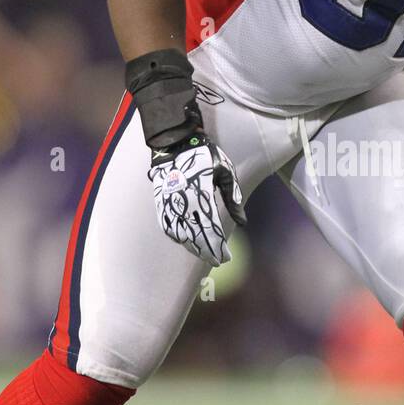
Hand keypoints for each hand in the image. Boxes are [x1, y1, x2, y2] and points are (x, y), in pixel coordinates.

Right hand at [149, 134, 245, 264]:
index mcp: (202, 196)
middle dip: (207, 252)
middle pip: (196, 236)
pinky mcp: (161, 202)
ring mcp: (170, 204)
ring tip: (204, 255)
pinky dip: (177, 236)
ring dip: (193, 247)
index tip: (226, 257)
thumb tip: (242, 221)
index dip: (219, 247)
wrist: (173, 143)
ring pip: (181, 234)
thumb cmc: (204, 155)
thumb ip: (233, 197)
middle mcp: (184, 203)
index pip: (212, 230)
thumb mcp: (225, 172)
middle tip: (217, 262)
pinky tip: (185, 242)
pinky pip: (168, 226)